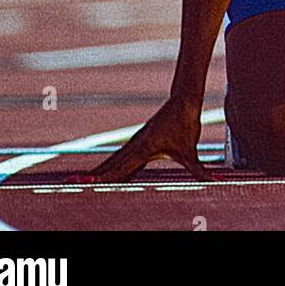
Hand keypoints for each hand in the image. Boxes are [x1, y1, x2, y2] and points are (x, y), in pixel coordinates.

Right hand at [89, 99, 207, 182]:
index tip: (84, 184)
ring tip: (79, 183)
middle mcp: (135, 147)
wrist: (183, 101)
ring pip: (112, 162)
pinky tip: (103, 175)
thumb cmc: (185, 123)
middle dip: (91, 177)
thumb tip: (215, 179)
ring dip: (97, 173)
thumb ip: (199, 170)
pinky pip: (120, 159)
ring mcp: (135, 145)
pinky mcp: (139, 144)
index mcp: (143, 149)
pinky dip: (109, 168)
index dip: (101, 178)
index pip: (118, 169)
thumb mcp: (191, 150)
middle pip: (109, 166)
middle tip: (70, 184)